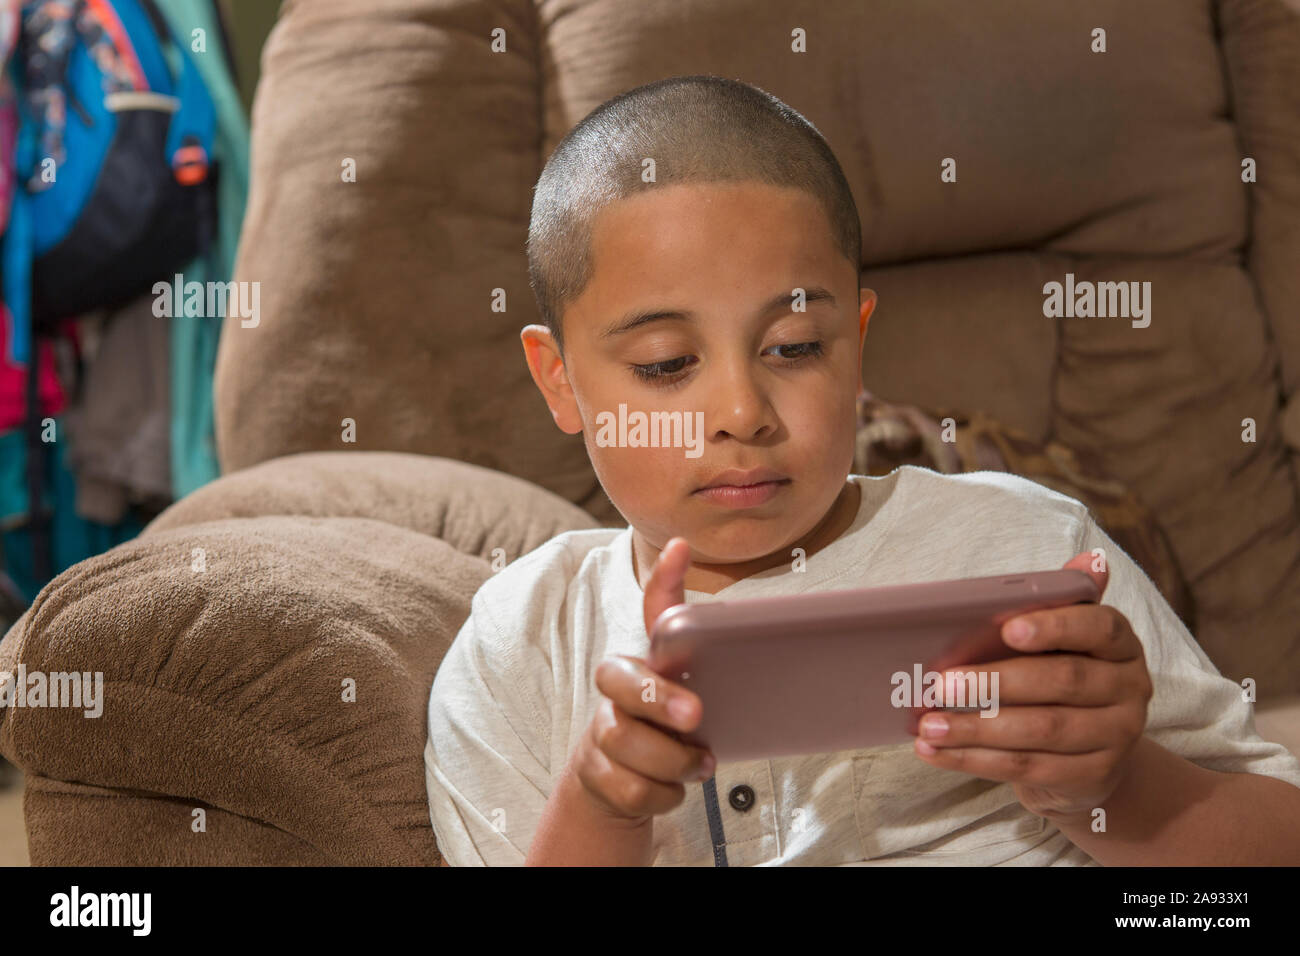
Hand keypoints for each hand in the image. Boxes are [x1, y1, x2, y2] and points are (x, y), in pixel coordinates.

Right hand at [568, 537, 715, 824]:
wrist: (619, 786)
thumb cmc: (664, 730)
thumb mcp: (689, 695)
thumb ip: (706, 663)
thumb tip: (754, 628)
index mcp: (646, 657)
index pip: (651, 610)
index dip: (665, 578)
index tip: (681, 547)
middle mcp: (616, 689)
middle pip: (623, 683)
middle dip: (658, 698)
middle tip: (696, 714)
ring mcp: (601, 731)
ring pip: (628, 744)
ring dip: (672, 762)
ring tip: (699, 763)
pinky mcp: (594, 773)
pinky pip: (631, 789)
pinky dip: (661, 794)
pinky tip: (673, 786)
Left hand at [912, 551, 1153, 824]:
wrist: (1090, 758)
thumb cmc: (1059, 680)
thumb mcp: (1062, 641)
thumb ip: (1059, 603)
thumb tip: (1088, 559)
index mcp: (1120, 644)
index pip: (1097, 627)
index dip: (1054, 626)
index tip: (1007, 628)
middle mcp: (1130, 688)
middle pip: (1062, 682)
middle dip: (996, 682)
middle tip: (941, 684)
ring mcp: (1117, 736)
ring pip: (1041, 730)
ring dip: (976, 728)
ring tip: (929, 724)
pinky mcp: (1093, 776)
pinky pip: (1028, 768)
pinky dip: (975, 760)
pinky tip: (936, 751)